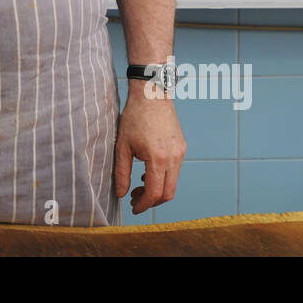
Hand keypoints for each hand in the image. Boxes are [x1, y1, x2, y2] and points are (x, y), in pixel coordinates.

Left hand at [113, 86, 185, 215]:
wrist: (152, 95)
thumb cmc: (135, 117)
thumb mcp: (122, 145)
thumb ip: (121, 172)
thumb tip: (120, 193)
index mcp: (158, 158)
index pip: (154, 193)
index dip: (143, 204)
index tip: (133, 207)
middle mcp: (174, 157)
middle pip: (168, 193)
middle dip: (151, 201)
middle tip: (135, 198)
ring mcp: (180, 153)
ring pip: (173, 183)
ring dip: (158, 190)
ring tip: (140, 185)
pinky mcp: (182, 148)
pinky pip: (175, 171)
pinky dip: (163, 177)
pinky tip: (148, 172)